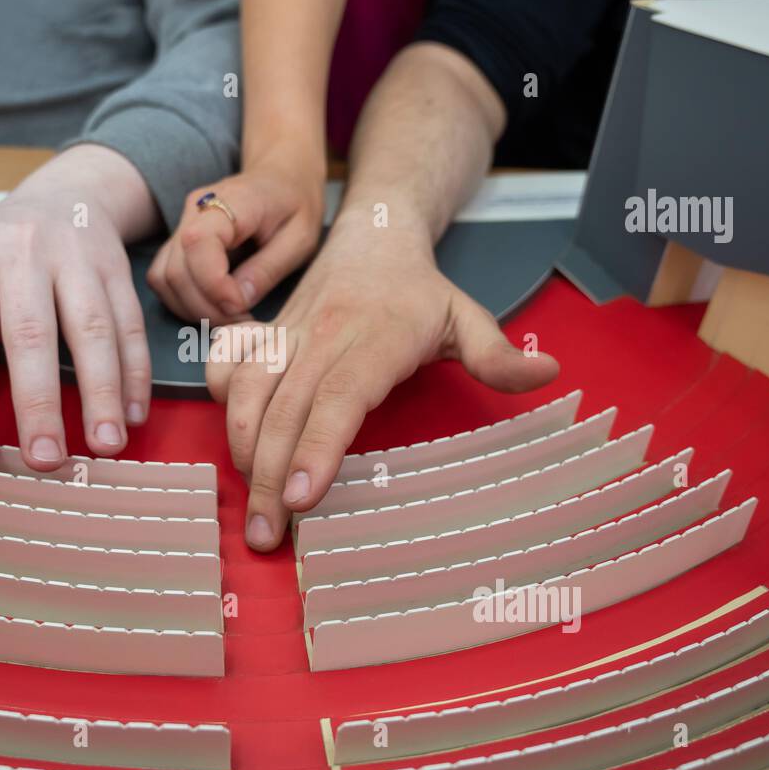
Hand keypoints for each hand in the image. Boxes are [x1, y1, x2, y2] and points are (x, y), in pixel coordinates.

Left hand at [0, 145, 157, 469]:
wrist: (66, 194)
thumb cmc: (3, 257)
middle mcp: (24, 254)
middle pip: (32, 334)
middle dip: (39, 402)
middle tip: (45, 460)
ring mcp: (77, 257)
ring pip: (93, 329)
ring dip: (102, 392)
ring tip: (104, 445)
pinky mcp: (118, 266)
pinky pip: (130, 324)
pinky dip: (135, 373)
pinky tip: (134, 415)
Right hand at [147, 159, 323, 324]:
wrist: (283, 175)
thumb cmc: (296, 204)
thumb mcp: (301, 238)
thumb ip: (269, 268)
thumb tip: (238, 301)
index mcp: (232, 200)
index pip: (198, 242)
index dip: (213, 284)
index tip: (242, 307)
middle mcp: (196, 209)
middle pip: (175, 268)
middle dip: (205, 306)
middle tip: (240, 321)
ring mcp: (182, 223)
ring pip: (163, 277)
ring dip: (192, 308)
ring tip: (229, 317)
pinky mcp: (179, 240)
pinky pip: (164, 277)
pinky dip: (183, 301)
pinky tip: (214, 308)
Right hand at [209, 212, 560, 551]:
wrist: (371, 234)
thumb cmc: (419, 289)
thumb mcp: (467, 317)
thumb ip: (500, 355)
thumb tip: (547, 374)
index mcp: (375, 337)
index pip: (339, 398)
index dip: (316, 447)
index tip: (301, 498)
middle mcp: (322, 335)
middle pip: (284, 409)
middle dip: (268, 477)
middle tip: (266, 535)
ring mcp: (287, 334)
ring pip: (246, 391)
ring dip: (241, 450)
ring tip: (251, 506)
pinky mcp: (263, 334)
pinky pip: (227, 366)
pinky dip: (221, 403)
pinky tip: (233, 441)